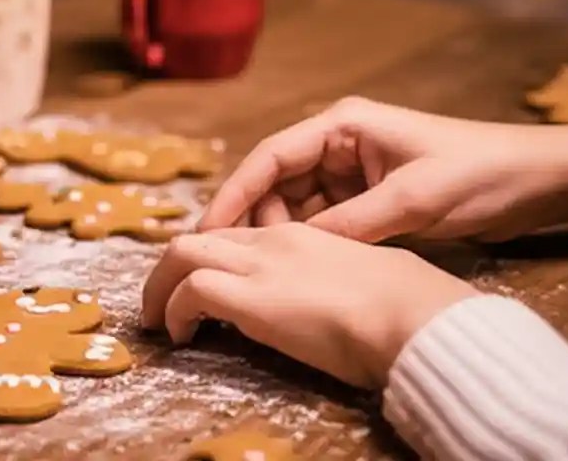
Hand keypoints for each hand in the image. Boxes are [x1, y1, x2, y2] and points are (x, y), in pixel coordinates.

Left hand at [141, 224, 476, 387]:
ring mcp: (259, 265)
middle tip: (161, 298)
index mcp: (304, 236)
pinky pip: (188, 290)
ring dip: (159, 287)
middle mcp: (274, 242)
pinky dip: (172, 311)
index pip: (241, 233)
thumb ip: (333, 282)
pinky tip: (180, 335)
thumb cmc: (406, 307)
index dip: (214, 255)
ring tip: (156, 319)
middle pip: (201, 235)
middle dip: (171, 266)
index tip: (202, 282)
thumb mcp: (365, 281)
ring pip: (182, 253)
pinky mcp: (249, 296)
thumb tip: (322, 305)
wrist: (411, 315)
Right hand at [199, 97, 567, 241]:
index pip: (271, 156)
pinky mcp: (369, 197)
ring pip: (296, 205)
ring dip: (282, 234)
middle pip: (276, 182)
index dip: (234, 194)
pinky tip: (301, 267)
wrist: (539, 180)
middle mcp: (339, 143)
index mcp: (343, 125)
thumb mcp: (413, 200)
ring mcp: (353, 171)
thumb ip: (351, 223)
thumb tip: (294, 250)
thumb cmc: (480, 174)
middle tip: (240, 263)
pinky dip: (310, 241)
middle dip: (255, 220)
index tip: (207, 231)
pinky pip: (324, 220)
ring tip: (268, 271)